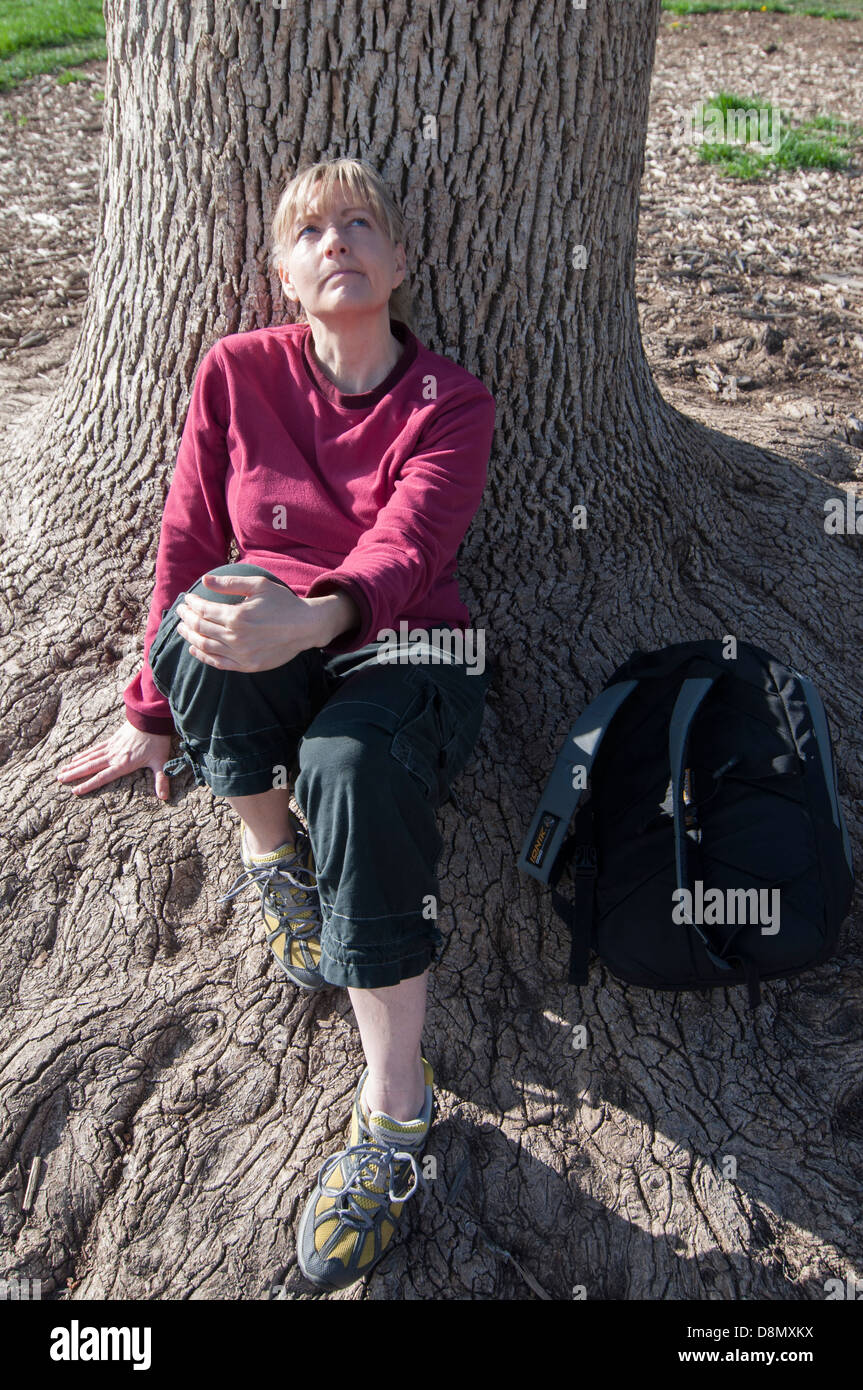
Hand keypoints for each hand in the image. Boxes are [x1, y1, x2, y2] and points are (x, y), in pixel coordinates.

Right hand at [56, 719, 174, 798]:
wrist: (151, 718)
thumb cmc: (157, 741)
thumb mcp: (161, 762)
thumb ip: (161, 780)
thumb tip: (164, 797)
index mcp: (123, 764)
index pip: (102, 777)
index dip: (88, 785)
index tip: (75, 792)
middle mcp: (114, 756)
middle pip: (90, 767)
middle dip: (74, 774)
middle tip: (59, 779)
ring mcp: (111, 747)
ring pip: (89, 757)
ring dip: (75, 765)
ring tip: (62, 771)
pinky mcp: (112, 740)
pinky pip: (94, 749)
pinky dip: (84, 754)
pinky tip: (76, 757)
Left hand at [174, 573, 351, 670]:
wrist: (305, 627)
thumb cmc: (283, 603)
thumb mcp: (258, 586)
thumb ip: (230, 583)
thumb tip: (204, 580)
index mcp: (237, 616)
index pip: (204, 610)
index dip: (192, 604)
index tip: (187, 599)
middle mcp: (235, 637)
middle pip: (200, 628)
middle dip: (186, 618)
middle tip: (180, 611)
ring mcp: (240, 654)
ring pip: (205, 646)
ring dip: (189, 636)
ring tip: (182, 628)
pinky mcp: (246, 666)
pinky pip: (218, 663)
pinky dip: (203, 656)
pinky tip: (194, 648)